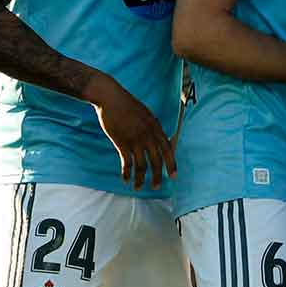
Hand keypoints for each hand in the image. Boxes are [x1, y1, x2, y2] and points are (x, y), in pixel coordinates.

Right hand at [86, 72, 175, 189]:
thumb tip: (158, 138)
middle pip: (156, 160)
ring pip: (141, 165)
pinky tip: (125, 179)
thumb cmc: (128, 105)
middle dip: (157, 175)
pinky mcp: (121, 142)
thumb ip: (153, 127)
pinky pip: (126, 162)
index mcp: (156, 127)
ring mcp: (135, 139)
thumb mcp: (146, 114)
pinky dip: (126, 172)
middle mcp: (148, 135)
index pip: (167, 149)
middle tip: (156, 187)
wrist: (111, 98)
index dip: (171, 163)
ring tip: (138, 188)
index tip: (173, 175)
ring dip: (140, 179)